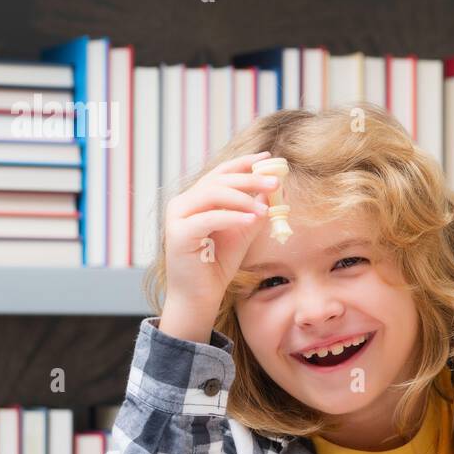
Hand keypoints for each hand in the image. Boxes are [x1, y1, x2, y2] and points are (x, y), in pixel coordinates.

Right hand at [161, 150, 280, 316]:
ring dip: (243, 198)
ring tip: (265, 207)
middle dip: (249, 179)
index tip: (267, 158)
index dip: (244, 163)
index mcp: (196, 198)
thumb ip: (255, 210)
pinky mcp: (178, 234)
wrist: (200, 295)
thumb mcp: (243, 230)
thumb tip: (274, 189)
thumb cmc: (218, 263)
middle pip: (218, 180)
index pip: (221, 173)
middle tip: (275, 181)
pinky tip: (253, 219)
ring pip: (212, 194)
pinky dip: (233, 216)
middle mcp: (183, 203)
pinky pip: (209, 218)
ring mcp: (177, 217)